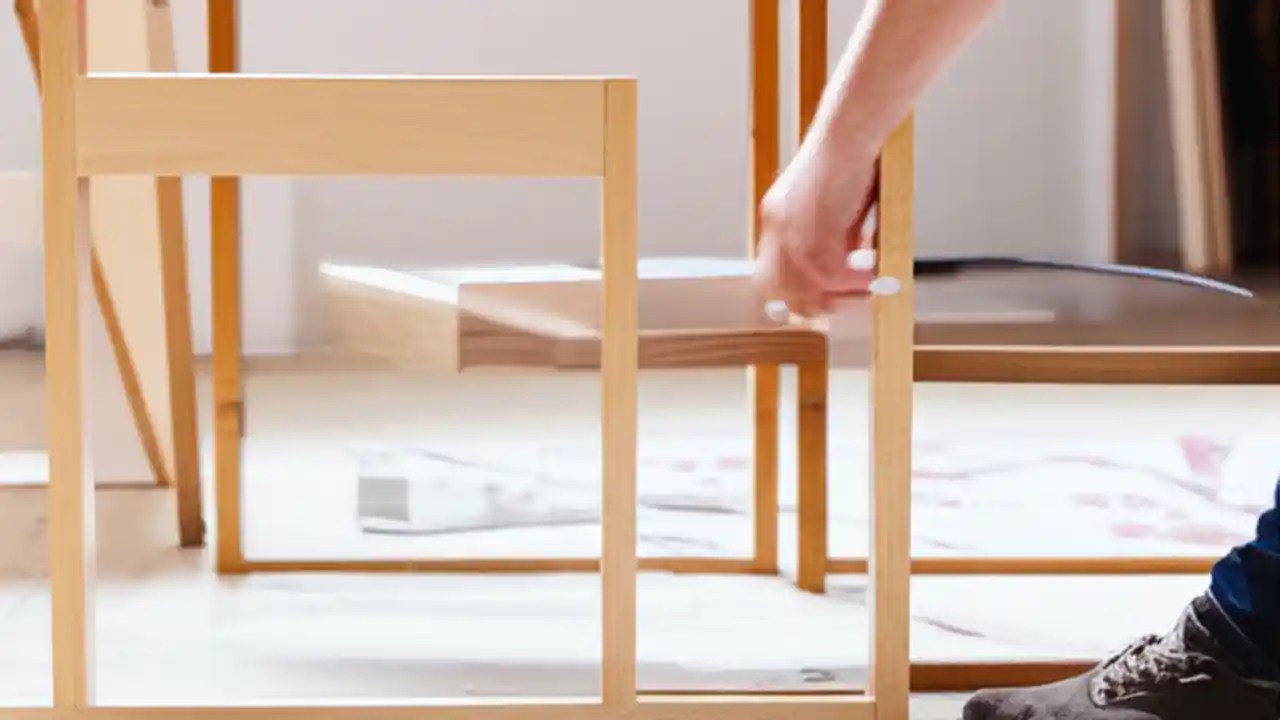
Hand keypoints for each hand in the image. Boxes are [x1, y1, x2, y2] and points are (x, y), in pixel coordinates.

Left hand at [755, 147, 877, 317]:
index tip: (822, 300)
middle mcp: (776, 224)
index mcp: (777, 217)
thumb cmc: (852, 160)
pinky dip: (852, 281)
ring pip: (804, 287)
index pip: (770, 273)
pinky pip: (828, 275)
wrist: (853, 129)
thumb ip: (836, 238)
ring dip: (838, 294)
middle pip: (777, 288)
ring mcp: (792, 228)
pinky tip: (871, 274)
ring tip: (865, 288)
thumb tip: (848, 272)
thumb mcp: (837, 205)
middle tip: (844, 301)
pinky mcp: (814, 227)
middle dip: (810, 303)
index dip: (793, 294)